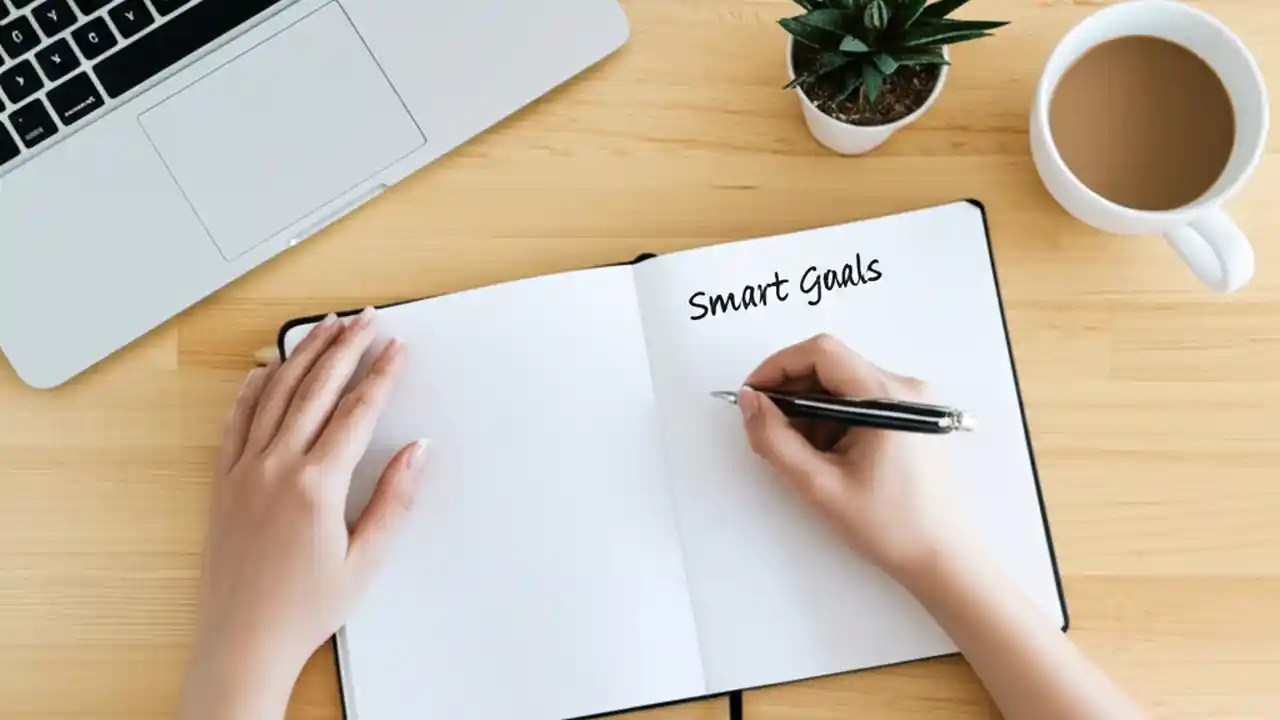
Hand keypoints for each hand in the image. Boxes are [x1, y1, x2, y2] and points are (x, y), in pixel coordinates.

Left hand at [179, 309, 426, 719]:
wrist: (243, 641)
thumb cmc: (305, 609)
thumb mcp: (366, 559)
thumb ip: (394, 499)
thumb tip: (416, 450)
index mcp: (316, 485)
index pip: (356, 411)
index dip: (381, 374)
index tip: (395, 347)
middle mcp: (275, 468)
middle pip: (315, 389)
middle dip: (345, 347)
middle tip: (366, 319)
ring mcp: (244, 471)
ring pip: (275, 394)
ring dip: (302, 355)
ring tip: (325, 327)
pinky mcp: (223, 482)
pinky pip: (237, 421)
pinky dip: (253, 388)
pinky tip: (266, 368)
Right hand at [737, 334, 969, 580]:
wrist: (942, 555)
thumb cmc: (890, 525)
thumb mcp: (820, 485)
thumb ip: (775, 440)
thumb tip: (749, 402)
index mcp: (887, 398)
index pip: (821, 352)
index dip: (778, 366)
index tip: (754, 396)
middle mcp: (904, 388)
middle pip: (831, 365)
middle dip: (793, 393)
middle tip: (771, 430)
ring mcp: (911, 400)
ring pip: (842, 384)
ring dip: (812, 410)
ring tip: (806, 455)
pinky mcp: (910, 415)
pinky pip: (859, 401)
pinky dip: (833, 420)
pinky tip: (830, 456)